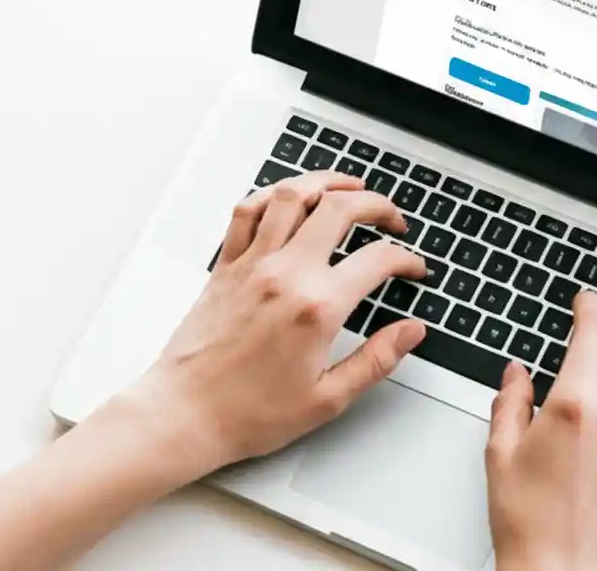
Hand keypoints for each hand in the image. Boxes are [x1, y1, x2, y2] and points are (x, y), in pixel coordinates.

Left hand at [121, 171, 429, 472]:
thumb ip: (377, 359)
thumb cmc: (247, 413)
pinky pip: (248, 211)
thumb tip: (410, 332)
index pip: (378, 259)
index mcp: (317, 307)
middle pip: (340, 209)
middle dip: (377, 204)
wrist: (184, 415)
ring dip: (328, 182)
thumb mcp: (329, 398)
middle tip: (391, 218)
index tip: (412, 268)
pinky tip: (290, 198)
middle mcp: (285, 275)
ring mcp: (252, 265)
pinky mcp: (225, 267)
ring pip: (293, 196)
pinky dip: (273, 195)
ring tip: (349, 187)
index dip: (406, 259)